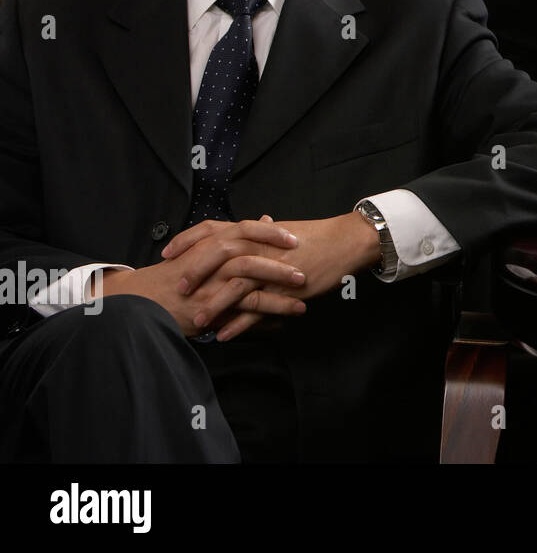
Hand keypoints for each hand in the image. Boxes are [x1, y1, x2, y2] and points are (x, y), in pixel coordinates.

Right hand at [92, 217, 306, 337]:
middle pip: (251, 251)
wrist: (141, 302)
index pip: (244, 229)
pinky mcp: (209, 305)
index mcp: (209, 243)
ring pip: (250, 278)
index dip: (269, 232)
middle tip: (306, 265)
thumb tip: (265, 219)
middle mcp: (210, 259)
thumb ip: (232, 238)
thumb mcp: (200, 252)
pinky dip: (267, 311)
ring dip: (280, 286)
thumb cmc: (174, 278)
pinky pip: (243, 307)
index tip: (294, 236)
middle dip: (281, 259)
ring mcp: (209, 282)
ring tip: (304, 293)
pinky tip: (286, 317)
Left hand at [166, 212, 380, 340]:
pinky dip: (239, 323)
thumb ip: (264, 232)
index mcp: (254, 232)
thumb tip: (258, 225)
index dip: (187, 241)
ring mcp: (270, 267)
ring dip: (213, 304)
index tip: (168, 253)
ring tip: (197, 322)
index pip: (212, 230)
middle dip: (194, 272)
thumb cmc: (315, 238)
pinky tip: (225, 335)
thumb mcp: (283, 233)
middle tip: (177, 289)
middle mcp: (258, 246)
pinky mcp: (284, 287)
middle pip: (217, 255)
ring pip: (234, 284)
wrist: (344, 242)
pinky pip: (256, 307)